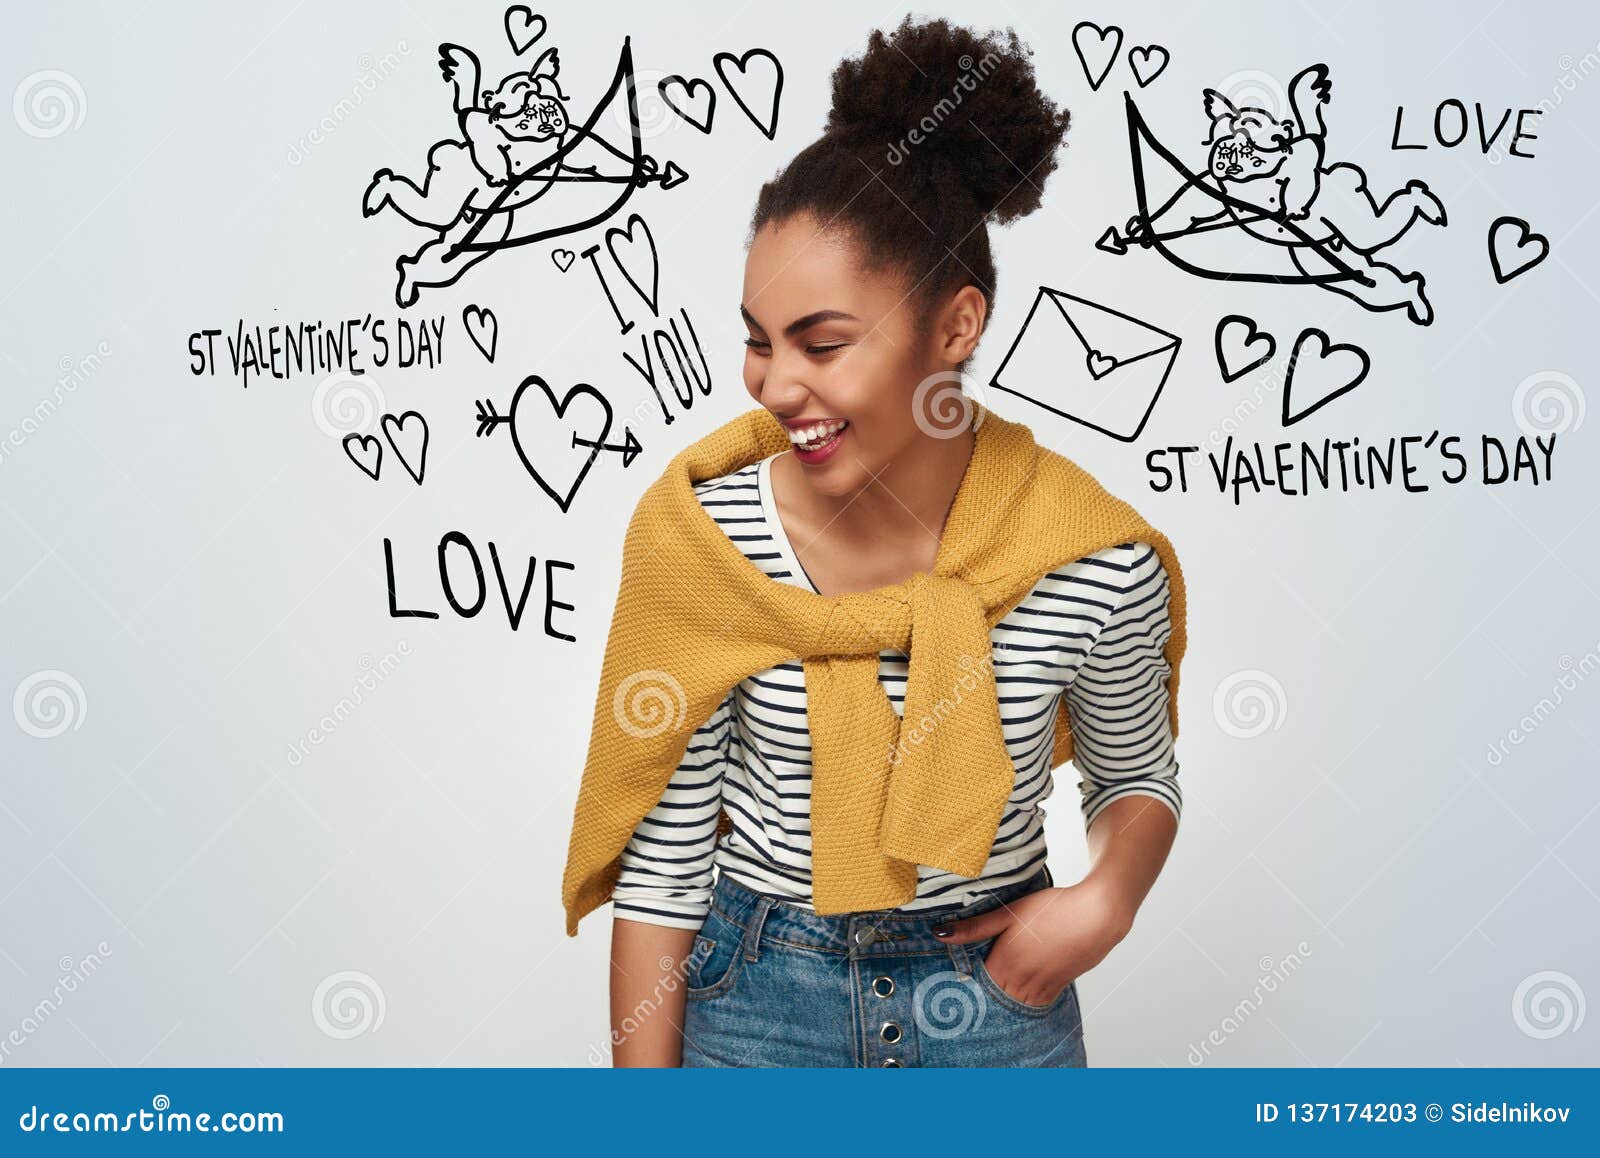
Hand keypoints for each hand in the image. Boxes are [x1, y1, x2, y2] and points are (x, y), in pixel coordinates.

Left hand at [933, 879, 1134, 1006]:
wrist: (1097, 915)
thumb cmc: (1053, 909)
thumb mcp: (1010, 913)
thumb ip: (975, 927)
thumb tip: (940, 934)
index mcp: (1005, 964)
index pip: (976, 987)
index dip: (965, 987)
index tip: (953, 988)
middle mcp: (1022, 981)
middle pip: (994, 1000)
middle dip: (982, 998)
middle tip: (968, 996)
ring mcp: (1042, 987)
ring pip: (1014, 1005)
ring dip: (1003, 1001)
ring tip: (992, 995)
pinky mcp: (1059, 987)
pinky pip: (1035, 1003)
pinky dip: (1025, 1000)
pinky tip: (1020, 989)